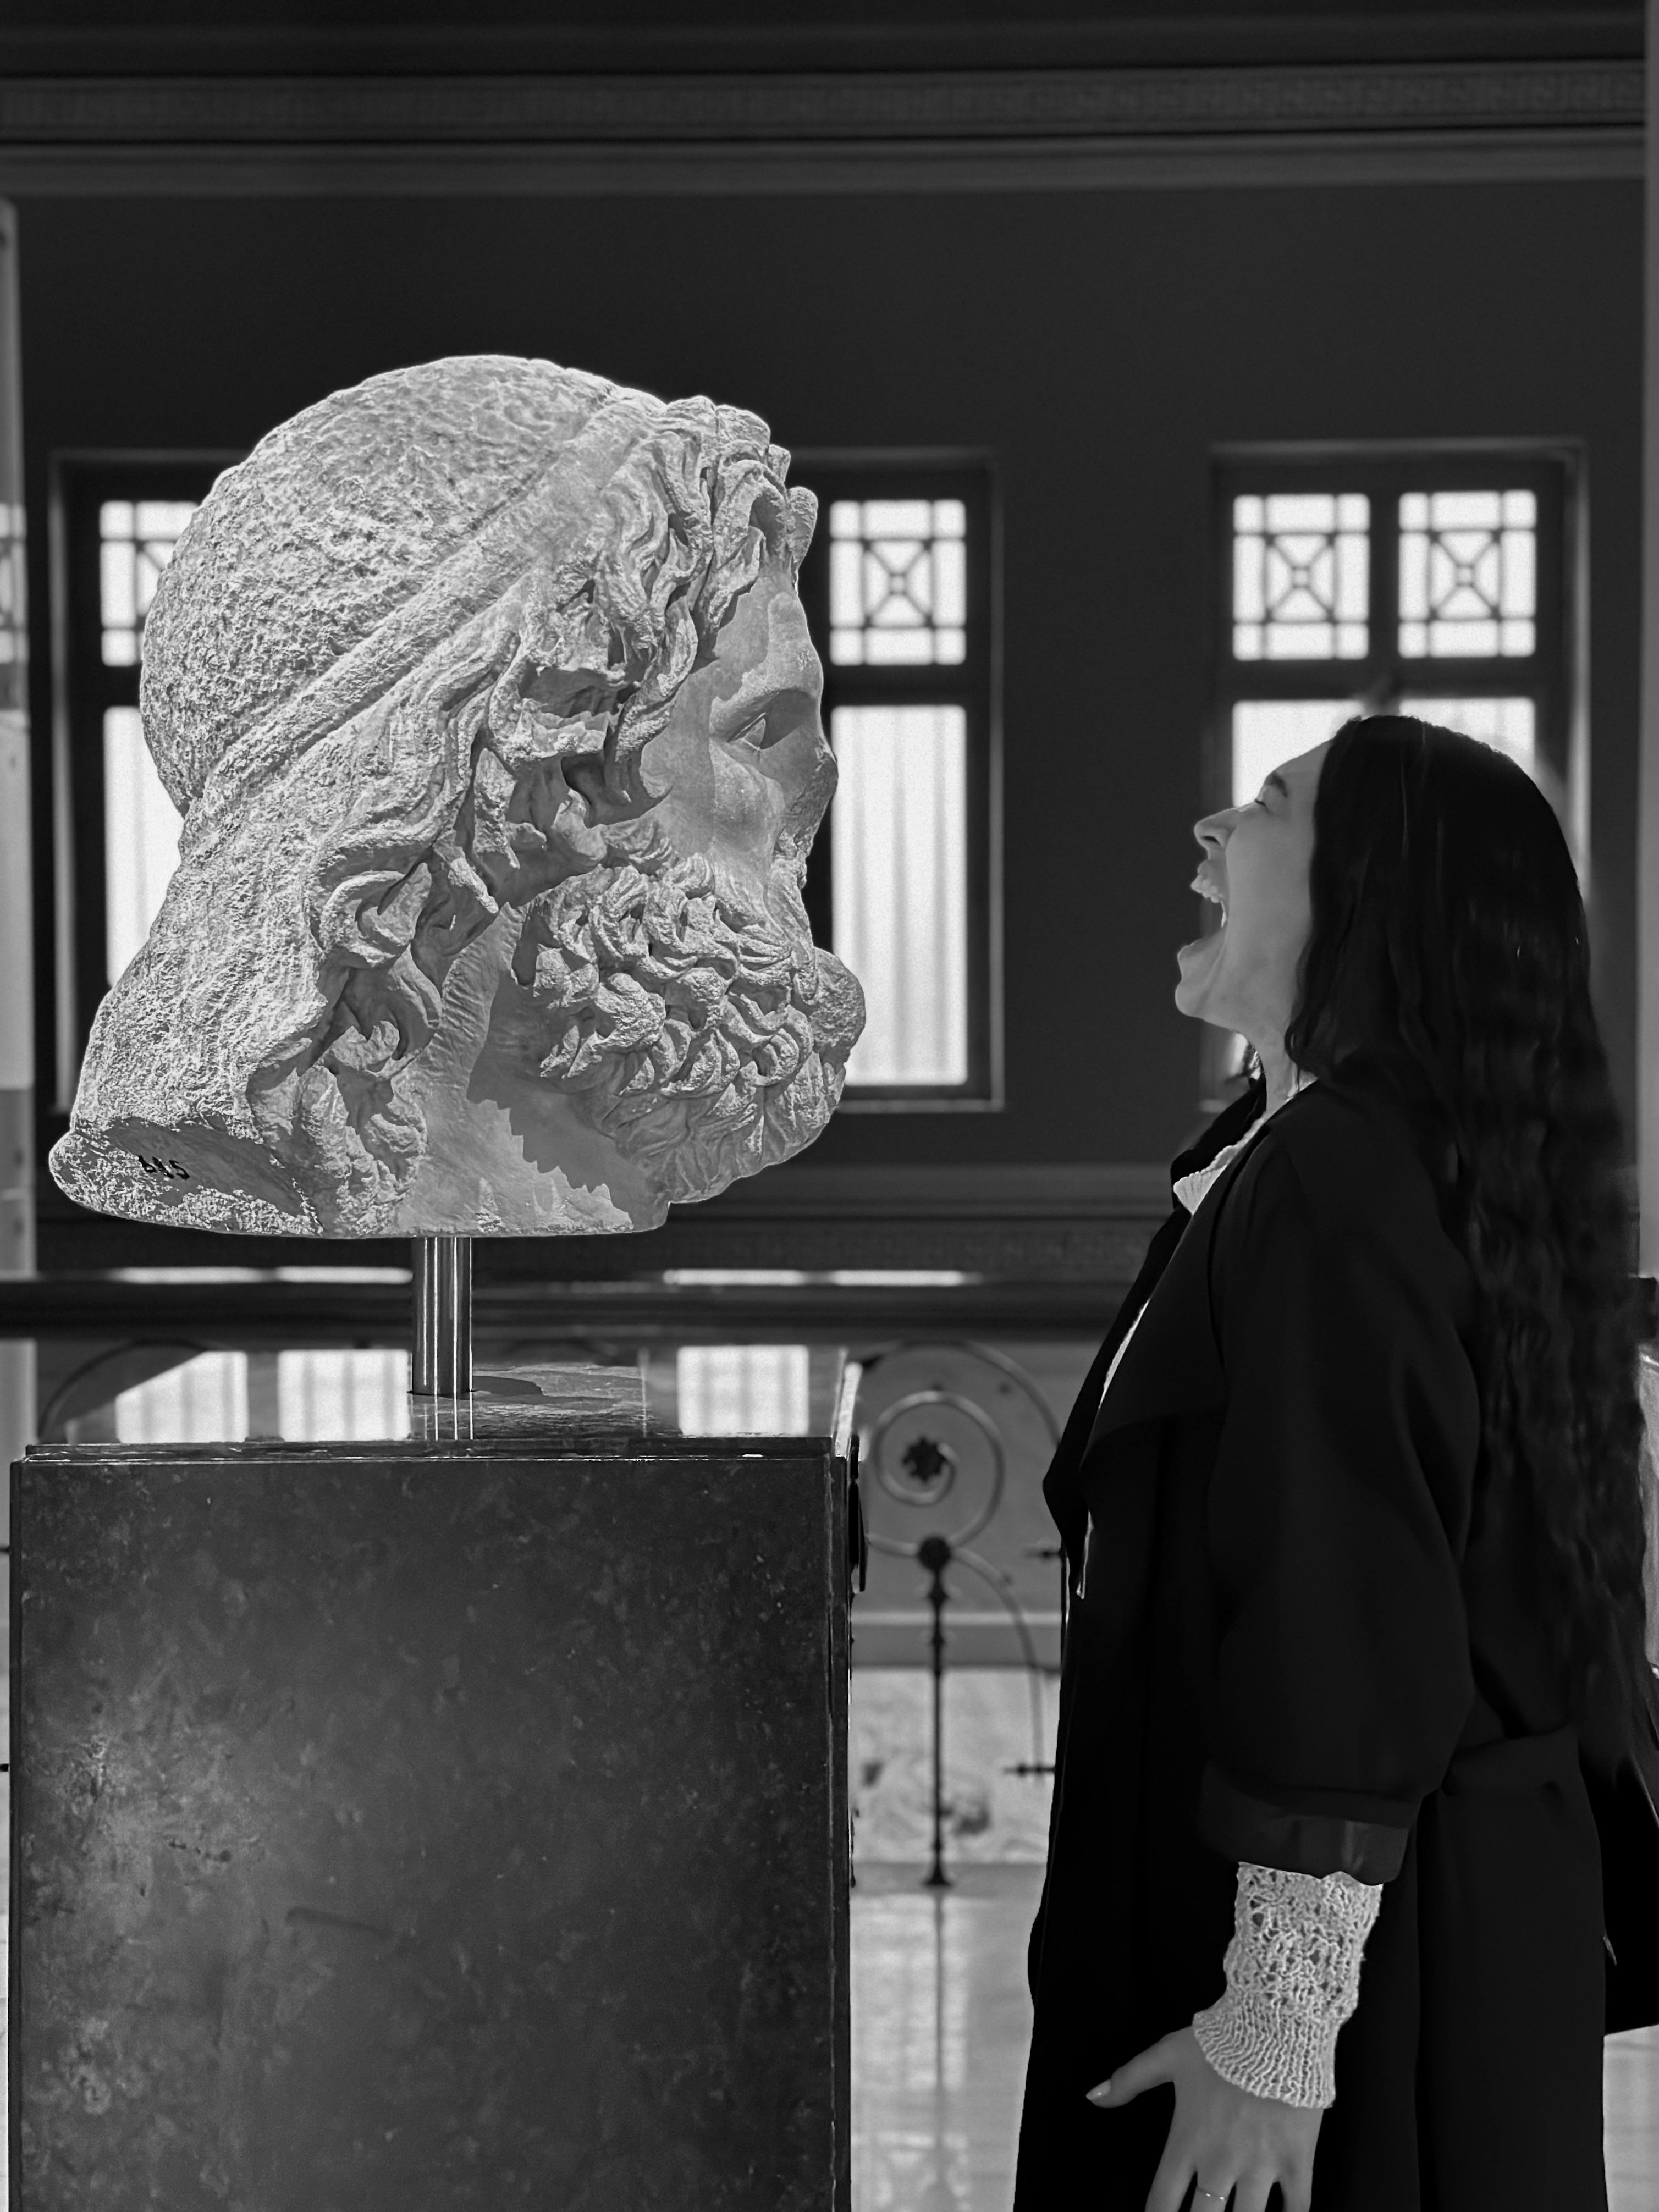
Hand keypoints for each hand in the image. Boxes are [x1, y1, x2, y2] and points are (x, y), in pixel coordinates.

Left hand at [1088, 2026, 1320, 2211]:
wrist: (1275, 2024)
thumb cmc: (1220, 2042)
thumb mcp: (1166, 2054)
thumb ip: (1128, 2079)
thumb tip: (1092, 2097)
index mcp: (1187, 2141)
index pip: (1162, 2201)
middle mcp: (1220, 2162)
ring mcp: (1261, 2166)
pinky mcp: (1297, 2162)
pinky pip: (1298, 2208)